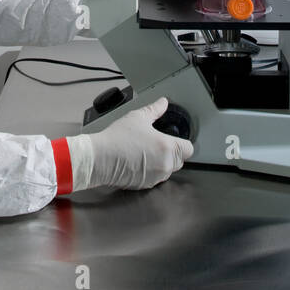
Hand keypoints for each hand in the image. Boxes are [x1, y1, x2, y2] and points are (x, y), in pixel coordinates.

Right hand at [66, 97, 193, 191]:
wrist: (99, 158)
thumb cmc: (117, 139)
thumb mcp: (138, 117)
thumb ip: (154, 109)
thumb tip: (163, 103)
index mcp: (168, 147)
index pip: (189, 149)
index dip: (183, 142)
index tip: (174, 138)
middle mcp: (165, 165)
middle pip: (180, 160)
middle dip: (172, 152)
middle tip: (157, 142)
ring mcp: (156, 177)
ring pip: (168, 170)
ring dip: (162, 162)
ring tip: (145, 151)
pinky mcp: (146, 185)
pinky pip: (156, 177)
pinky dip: (151, 170)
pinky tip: (138, 161)